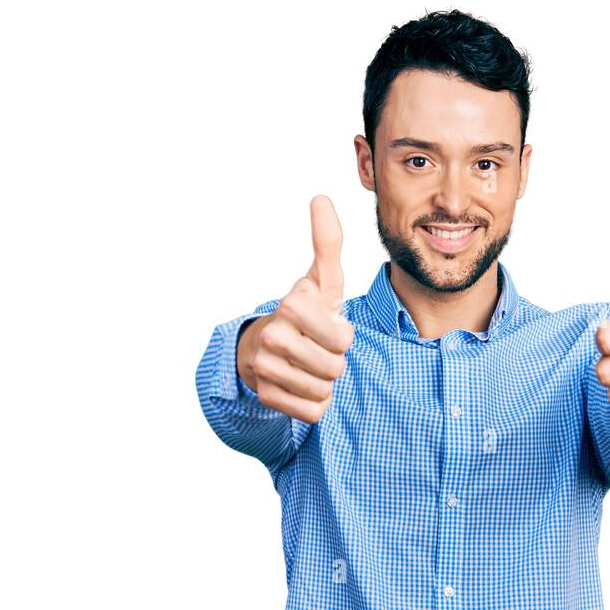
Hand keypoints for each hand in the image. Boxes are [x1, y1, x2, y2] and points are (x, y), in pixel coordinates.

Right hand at [237, 195, 355, 423]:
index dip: (343, 336)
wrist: (267, 346)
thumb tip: (321, 197)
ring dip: (325, 381)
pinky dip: (314, 403)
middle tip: (317, 346)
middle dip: (334, 359)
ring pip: (325, 391)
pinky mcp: (265, 397)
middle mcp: (273, 336)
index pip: (343, 339)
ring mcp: (265, 368)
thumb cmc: (305, 312)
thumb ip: (327, 242)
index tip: (325, 323)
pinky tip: (300, 383)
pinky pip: (313, 412)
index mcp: (291, 305)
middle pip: (335, 367)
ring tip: (308, 362)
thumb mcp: (321, 278)